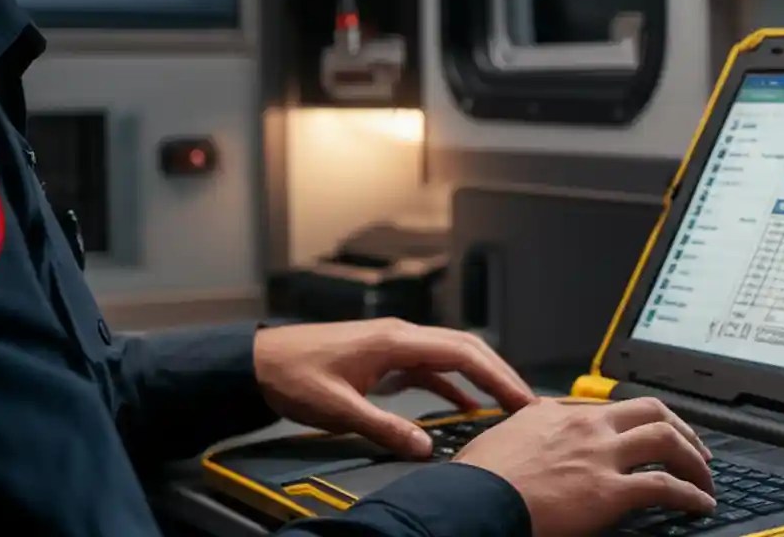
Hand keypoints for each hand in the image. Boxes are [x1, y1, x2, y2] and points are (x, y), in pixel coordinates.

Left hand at [253, 319, 533, 457]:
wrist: (258, 362)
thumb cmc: (292, 374)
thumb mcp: (338, 408)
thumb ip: (384, 427)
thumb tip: (423, 447)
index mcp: (395, 340)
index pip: (461, 353)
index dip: (496, 375)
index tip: (519, 397)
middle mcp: (400, 337)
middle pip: (465, 349)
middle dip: (498, 374)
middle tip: (525, 401)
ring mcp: (394, 345)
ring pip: (450, 357)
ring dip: (479, 379)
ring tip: (503, 404)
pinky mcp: (385, 358)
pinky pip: (430, 368)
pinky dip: (452, 385)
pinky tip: (463, 406)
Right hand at [455, 397, 715, 535]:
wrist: (473, 501)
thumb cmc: (479, 480)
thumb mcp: (502, 438)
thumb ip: (526, 431)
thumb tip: (529, 435)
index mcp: (558, 411)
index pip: (613, 406)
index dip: (641, 420)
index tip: (651, 432)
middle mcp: (586, 425)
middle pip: (652, 411)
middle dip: (681, 429)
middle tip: (694, 449)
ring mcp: (600, 455)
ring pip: (667, 440)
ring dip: (694, 459)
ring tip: (704, 477)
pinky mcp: (609, 490)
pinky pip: (665, 486)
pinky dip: (690, 494)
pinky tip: (699, 504)